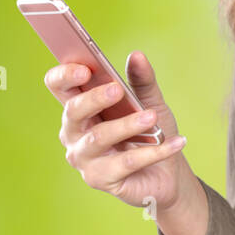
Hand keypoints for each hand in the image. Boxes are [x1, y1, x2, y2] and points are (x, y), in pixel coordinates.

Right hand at [45, 52, 191, 212]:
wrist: (166, 173)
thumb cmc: (150, 133)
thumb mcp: (150, 102)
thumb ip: (142, 80)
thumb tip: (137, 55)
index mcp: (80, 107)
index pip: (58, 86)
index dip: (65, 76)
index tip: (85, 69)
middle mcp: (74, 132)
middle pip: (73, 111)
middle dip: (94, 98)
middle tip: (117, 89)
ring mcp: (84, 158)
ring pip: (99, 137)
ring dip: (127, 125)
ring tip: (151, 117)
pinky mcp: (100, 179)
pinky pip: (126, 163)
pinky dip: (153, 152)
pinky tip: (176, 142)